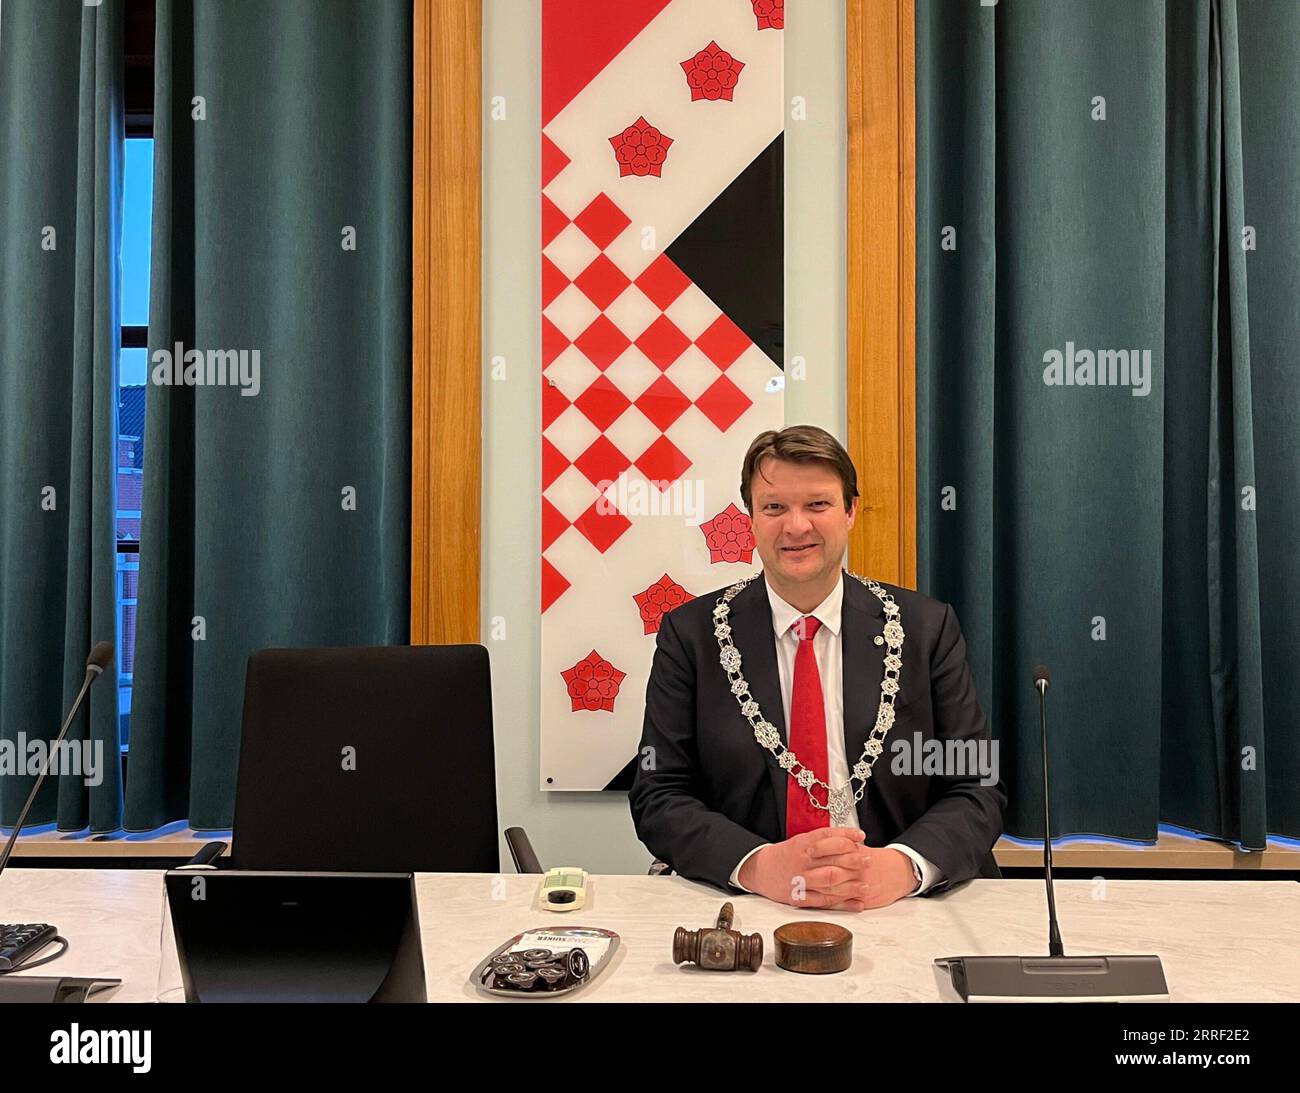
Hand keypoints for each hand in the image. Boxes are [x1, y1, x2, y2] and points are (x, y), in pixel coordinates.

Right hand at [738, 830, 918, 910]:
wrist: (760, 870)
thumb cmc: (785, 855)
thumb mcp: (800, 841)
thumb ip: (822, 840)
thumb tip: (849, 838)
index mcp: (801, 845)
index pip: (827, 837)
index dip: (846, 836)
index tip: (861, 836)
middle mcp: (802, 862)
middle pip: (831, 861)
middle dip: (853, 861)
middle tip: (868, 860)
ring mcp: (800, 881)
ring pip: (830, 883)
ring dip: (851, 885)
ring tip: (866, 884)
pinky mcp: (800, 898)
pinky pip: (824, 902)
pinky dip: (843, 904)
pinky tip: (857, 903)